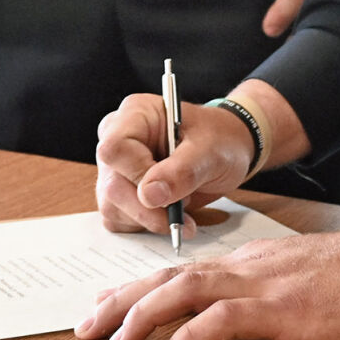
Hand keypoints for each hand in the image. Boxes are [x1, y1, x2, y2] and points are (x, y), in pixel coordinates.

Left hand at [74, 220, 339, 339]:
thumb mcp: (305, 281)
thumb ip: (272, 294)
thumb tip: (250, 317)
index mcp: (251, 264)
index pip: (182, 272)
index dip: (140, 290)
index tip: (110, 305)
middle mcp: (246, 268)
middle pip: (168, 279)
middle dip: (121, 302)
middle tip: (86, 326)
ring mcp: (261, 285)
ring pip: (183, 292)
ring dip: (142, 316)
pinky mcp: (280, 308)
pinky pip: (222, 321)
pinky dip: (188, 338)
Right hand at [94, 94, 255, 235]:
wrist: (228, 151)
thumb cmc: (220, 139)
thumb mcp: (211, 151)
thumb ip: (182, 171)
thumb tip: (149, 195)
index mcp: (135, 114)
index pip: (114, 149)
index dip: (138, 175)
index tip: (168, 190)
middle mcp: (117, 138)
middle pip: (111, 184)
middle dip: (148, 208)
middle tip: (181, 212)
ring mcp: (115, 167)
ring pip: (112, 207)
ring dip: (149, 219)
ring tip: (181, 211)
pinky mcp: (120, 192)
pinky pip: (118, 219)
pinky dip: (145, 225)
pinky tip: (168, 216)